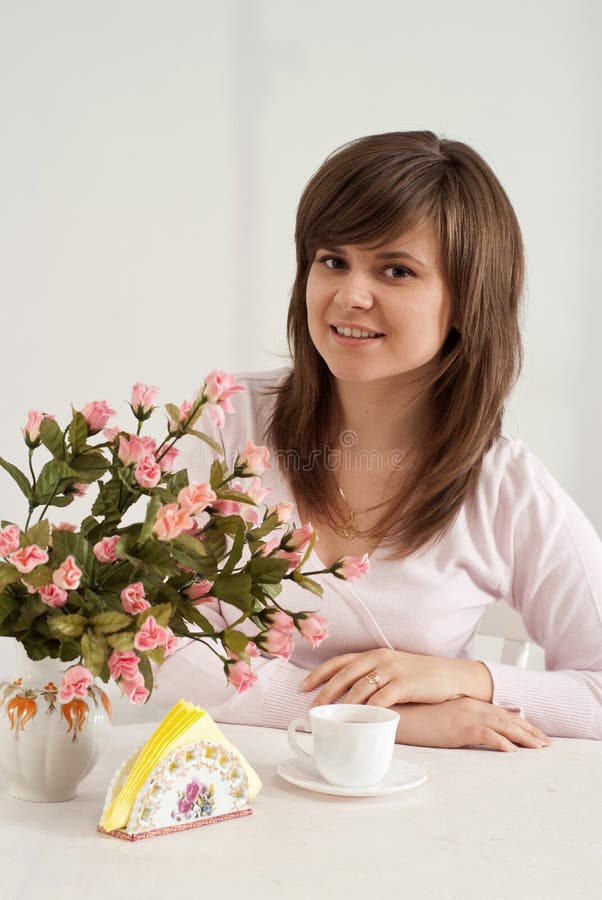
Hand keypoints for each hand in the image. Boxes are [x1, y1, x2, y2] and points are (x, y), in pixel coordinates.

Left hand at [299, 648, 491, 706]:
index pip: (339, 662)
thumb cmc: (420, 676)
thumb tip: (348, 695)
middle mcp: (380, 658)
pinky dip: (369, 711)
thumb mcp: (393, 669)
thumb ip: (372, 676)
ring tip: (333, 719)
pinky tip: (360, 721)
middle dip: (325, 692)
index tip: (302, 687)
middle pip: (344, 674)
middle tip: (313, 708)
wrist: (451, 675)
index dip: (319, 674)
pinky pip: (381, 699)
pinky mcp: (405, 684)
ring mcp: (392, 670)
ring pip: (360, 687)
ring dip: (344, 704)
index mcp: (374, 654)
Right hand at [393, 697, 551, 751]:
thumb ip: (460, 717)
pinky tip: (513, 751)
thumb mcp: (442, 715)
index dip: (520, 722)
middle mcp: (471, 706)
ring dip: (524, 737)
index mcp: (467, 703)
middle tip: (545, 742)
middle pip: (507, 719)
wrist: (399, 714)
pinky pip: (487, 736)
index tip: (534, 732)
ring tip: (539, 747)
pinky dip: (502, 743)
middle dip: (528, 730)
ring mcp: (466, 716)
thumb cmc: (416, 716)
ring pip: (503, 726)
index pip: (500, 713)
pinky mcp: (459, 728)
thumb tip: (471, 727)